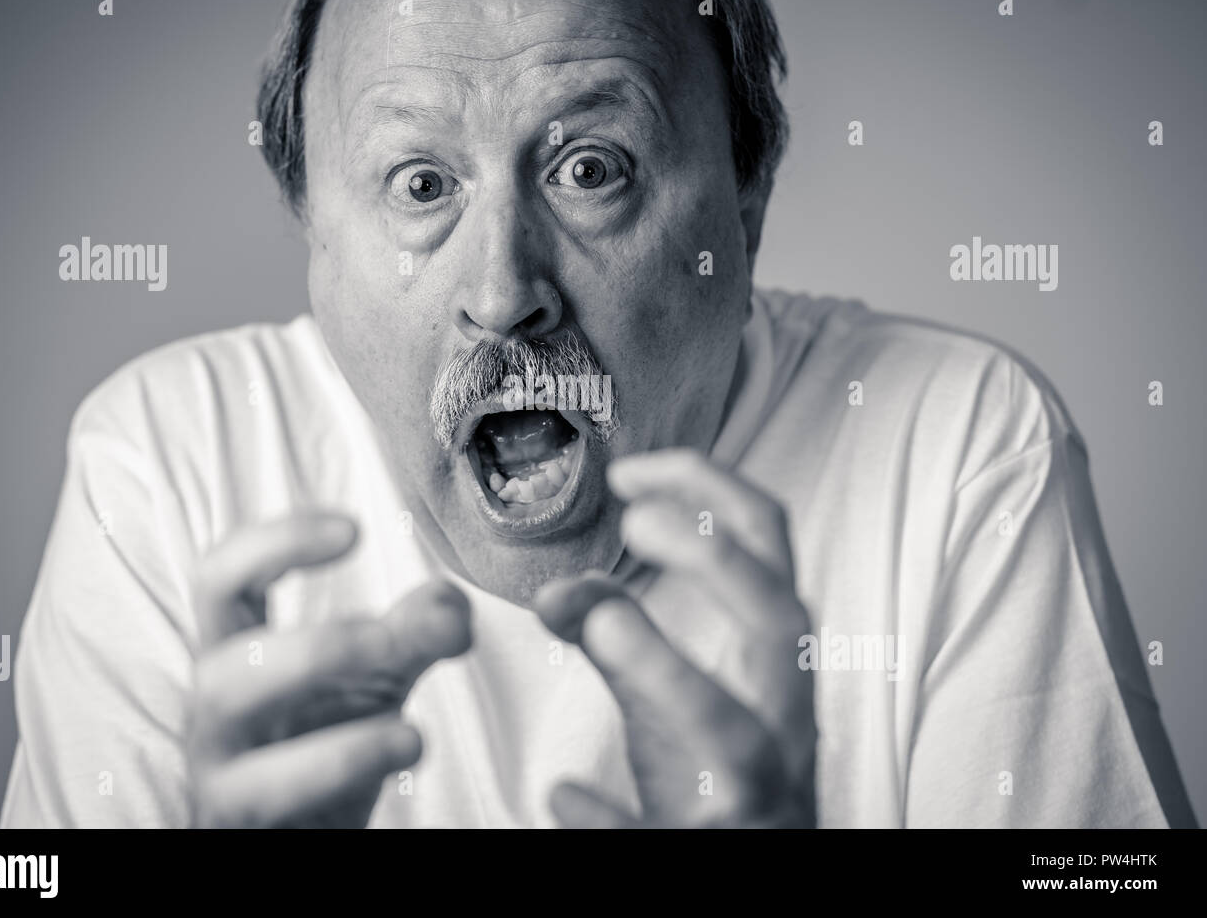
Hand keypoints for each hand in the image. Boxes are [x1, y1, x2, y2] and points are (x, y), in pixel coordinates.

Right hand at [185, 512, 470, 826]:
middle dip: (320, 645)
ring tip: (409, 719)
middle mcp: (215, 709)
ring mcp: (218, 771)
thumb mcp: (376, 681)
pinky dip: (344, 766)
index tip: (354, 529)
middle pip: (222, 665)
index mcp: (238, 653)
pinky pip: (270, 796)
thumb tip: (451, 600)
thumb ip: (413, 633)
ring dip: (327, 709)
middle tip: (403, 640)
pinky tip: (407, 745)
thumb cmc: (324, 747)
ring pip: (234, 734)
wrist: (304, 834)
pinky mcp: (239, 822)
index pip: (223, 580)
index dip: (276, 543)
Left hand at [535, 449, 815, 827]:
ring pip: (738, 737)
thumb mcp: (668, 691)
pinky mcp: (718, 851)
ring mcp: (760, 790)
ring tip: (601, 627)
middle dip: (714, 558)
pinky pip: (674, 838)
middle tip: (635, 523)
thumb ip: (617, 631)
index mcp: (773, 658)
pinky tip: (561, 795)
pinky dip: (615, 818)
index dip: (709, 490)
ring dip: (670, 674)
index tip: (630, 474)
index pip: (769, 545)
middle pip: (778, 622)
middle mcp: (784, 718)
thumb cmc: (715, 771)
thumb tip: (555, 588)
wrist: (753, 866)